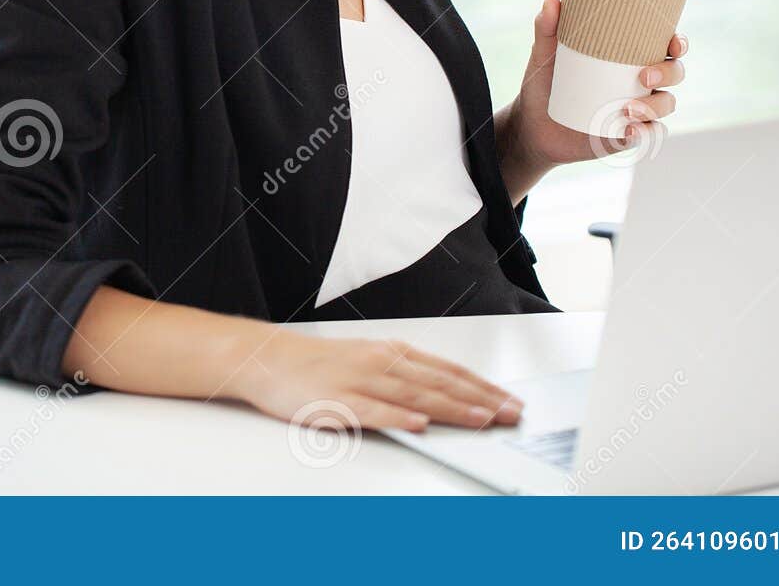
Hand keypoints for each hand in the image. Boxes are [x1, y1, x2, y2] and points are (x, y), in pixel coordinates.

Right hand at [230, 329, 524, 432]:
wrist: (268, 358)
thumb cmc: (317, 363)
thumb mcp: (366, 362)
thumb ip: (402, 378)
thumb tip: (441, 398)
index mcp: (391, 353)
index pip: (447, 370)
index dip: (481, 386)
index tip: (509, 401)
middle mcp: (381, 363)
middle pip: (439, 382)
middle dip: (480, 399)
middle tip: (511, 414)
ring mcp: (359, 381)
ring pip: (414, 395)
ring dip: (451, 408)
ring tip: (481, 419)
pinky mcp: (337, 401)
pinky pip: (373, 410)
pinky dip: (398, 417)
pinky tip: (419, 425)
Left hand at [507, 0, 687, 169]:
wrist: (533, 124)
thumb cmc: (545, 83)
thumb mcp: (544, 54)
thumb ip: (547, 27)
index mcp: (630, 56)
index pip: (666, 45)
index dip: (679, 43)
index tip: (673, 43)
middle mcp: (641, 81)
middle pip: (676, 73)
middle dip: (669, 73)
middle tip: (643, 76)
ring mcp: (638, 108)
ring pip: (667, 104)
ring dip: (655, 106)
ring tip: (627, 110)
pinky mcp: (629, 133)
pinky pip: (650, 134)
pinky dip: (645, 134)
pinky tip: (628, 131)